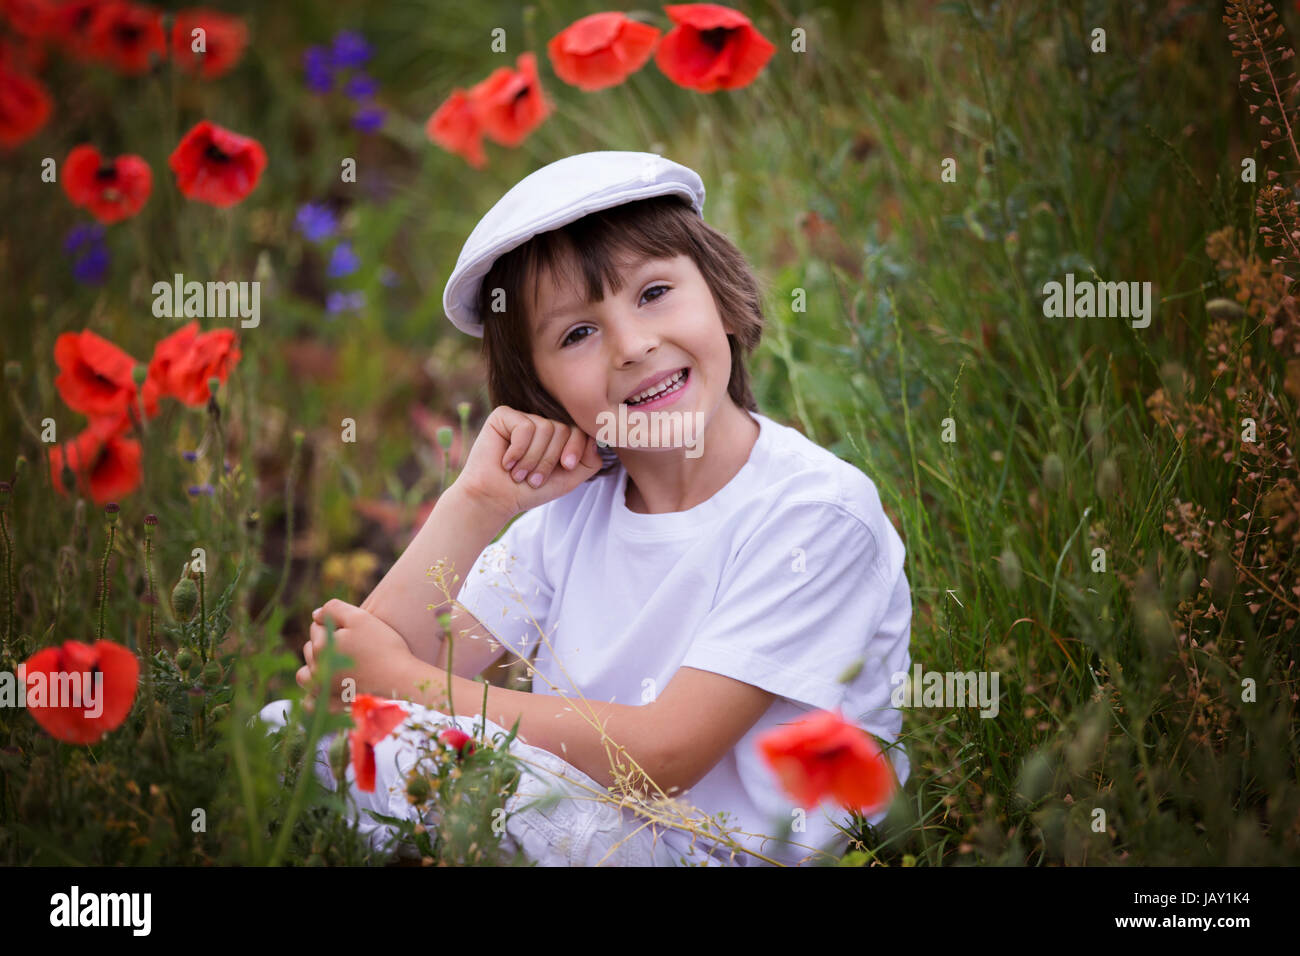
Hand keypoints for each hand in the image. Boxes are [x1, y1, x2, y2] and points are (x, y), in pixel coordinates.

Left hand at [299, 599, 416, 708]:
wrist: (400, 680)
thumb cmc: (382, 646)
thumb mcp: (359, 617)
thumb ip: (333, 609)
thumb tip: (316, 615)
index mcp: (320, 647)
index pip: (317, 626)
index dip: (335, 622)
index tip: (354, 628)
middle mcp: (316, 670)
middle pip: (311, 648)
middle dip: (325, 642)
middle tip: (351, 644)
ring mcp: (322, 690)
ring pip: (305, 674)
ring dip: (315, 665)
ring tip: (335, 663)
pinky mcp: (330, 706)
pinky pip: (310, 704)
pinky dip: (313, 696)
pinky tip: (327, 688)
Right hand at [453, 405, 604, 520]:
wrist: (495, 499)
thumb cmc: (529, 490)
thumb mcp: (568, 479)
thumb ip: (590, 462)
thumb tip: (595, 439)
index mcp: (557, 435)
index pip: (579, 430)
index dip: (577, 448)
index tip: (567, 467)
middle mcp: (541, 423)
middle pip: (563, 429)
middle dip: (550, 459)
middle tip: (534, 479)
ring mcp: (523, 417)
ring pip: (545, 428)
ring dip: (532, 459)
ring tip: (519, 474)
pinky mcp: (503, 416)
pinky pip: (524, 427)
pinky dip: (518, 450)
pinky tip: (506, 462)